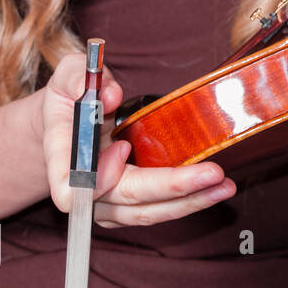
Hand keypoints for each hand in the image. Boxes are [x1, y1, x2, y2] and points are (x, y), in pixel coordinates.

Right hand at [41, 52, 235, 226]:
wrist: (68, 125)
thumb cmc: (70, 99)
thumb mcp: (68, 75)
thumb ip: (79, 77)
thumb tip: (110, 94)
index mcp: (62, 155)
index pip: (70, 186)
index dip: (98, 175)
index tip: (124, 148)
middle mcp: (84, 187)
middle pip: (126, 198)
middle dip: (171, 188)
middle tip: (212, 174)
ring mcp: (106, 202)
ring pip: (147, 212)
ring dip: (189, 202)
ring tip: (225, 186)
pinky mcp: (127, 206)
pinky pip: (157, 210)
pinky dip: (187, 202)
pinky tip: (215, 189)